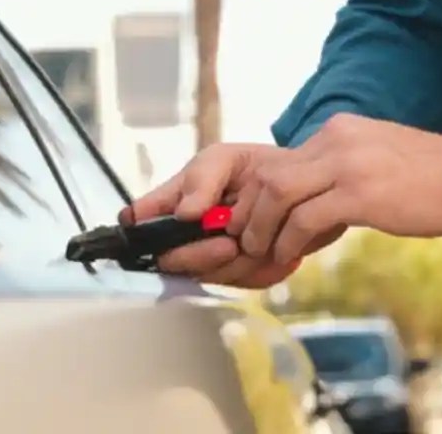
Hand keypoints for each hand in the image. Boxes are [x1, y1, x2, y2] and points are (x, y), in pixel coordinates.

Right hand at [120, 143, 340, 287]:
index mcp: (177, 205)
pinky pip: (244, 281)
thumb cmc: (258, 169)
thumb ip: (202, 178)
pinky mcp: (247, 274)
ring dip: (232, 262)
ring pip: (208, 275)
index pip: (141, 222)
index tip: (138, 229)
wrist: (305, 186)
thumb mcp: (226, 159)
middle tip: (224, 242)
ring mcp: (216, 260)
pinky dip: (260, 268)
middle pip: (171, 261)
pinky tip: (274, 253)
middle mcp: (189, 238)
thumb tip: (184, 212)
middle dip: (196, 255)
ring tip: (252, 243)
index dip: (135, 230)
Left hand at [228, 114, 441, 264]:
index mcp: (339, 128)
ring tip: (263, 252)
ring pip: (278, 194)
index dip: (259, 194)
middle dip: (251, 211)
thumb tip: (310, 199)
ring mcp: (347, 165)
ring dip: (263, 229)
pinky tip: (292, 256)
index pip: (281, 159)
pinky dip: (290, 241)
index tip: (254, 220)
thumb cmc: (429, 177)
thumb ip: (341, 167)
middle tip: (247, 240)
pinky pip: (305, 219)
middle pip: (270, 174)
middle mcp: (337, 139)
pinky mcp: (360, 195)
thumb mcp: (376, 156)